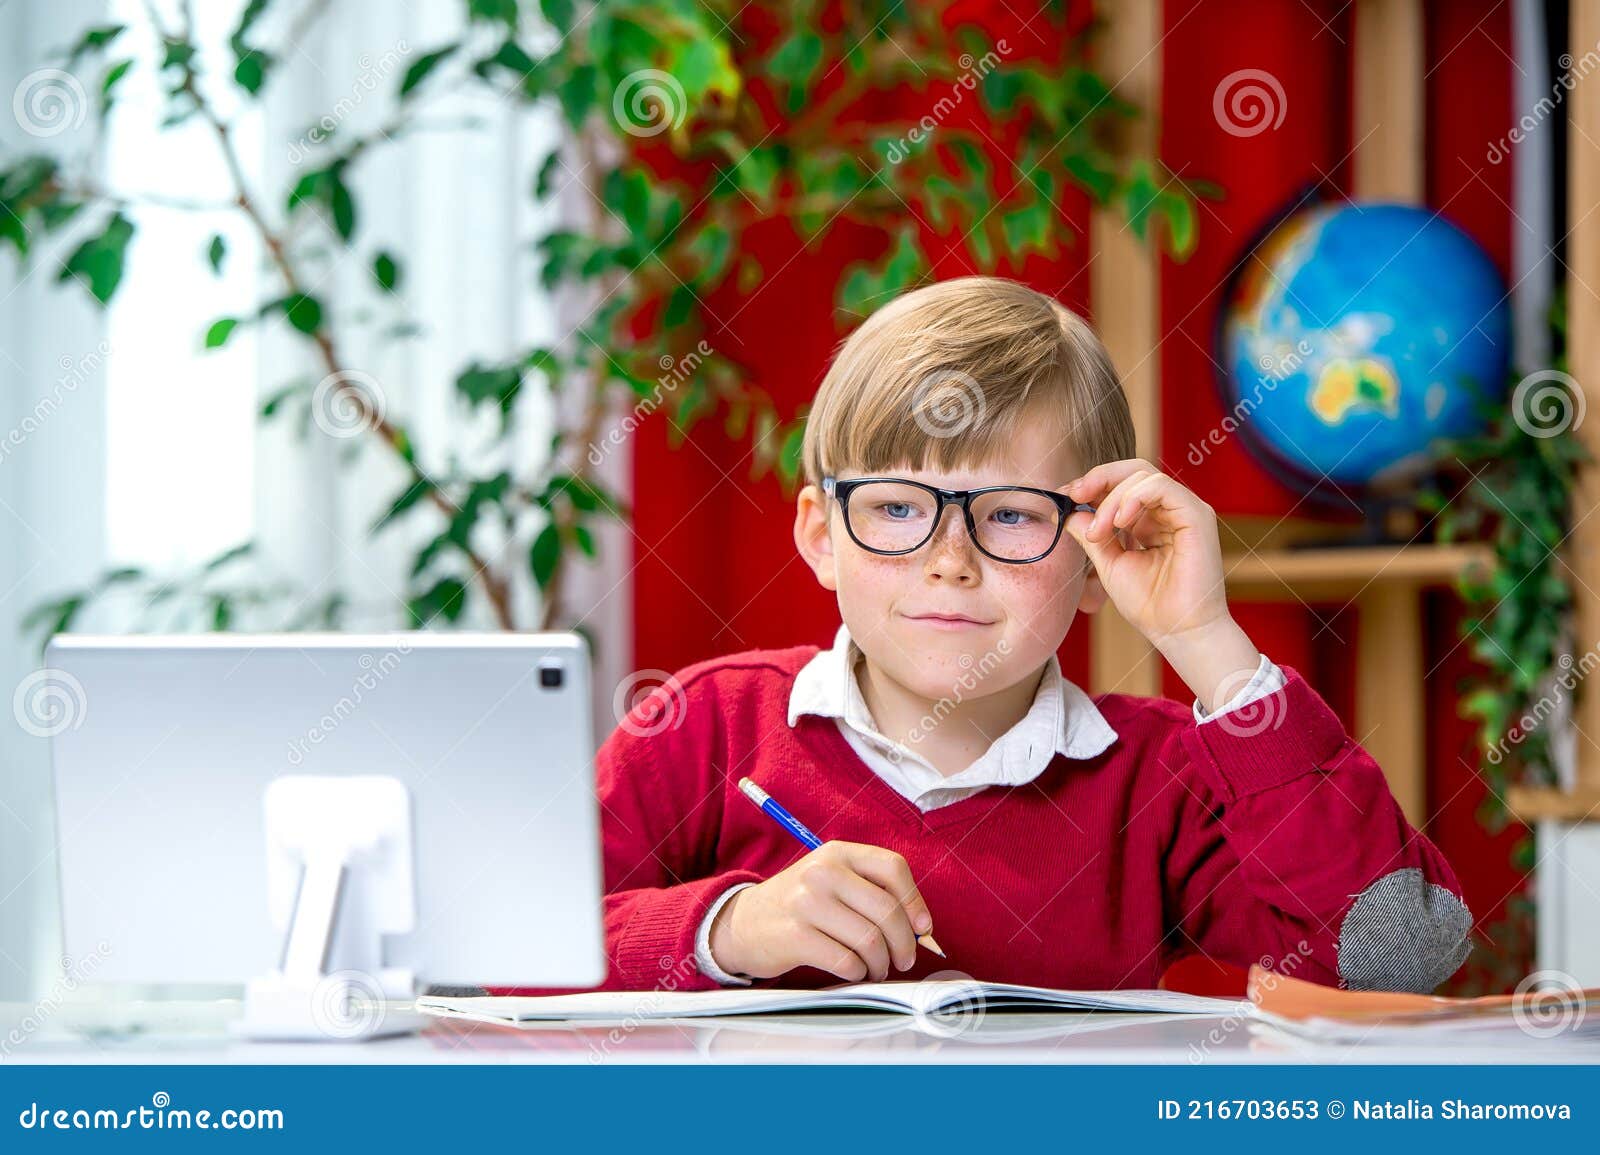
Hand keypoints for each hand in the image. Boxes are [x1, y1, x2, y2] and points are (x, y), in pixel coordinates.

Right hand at [708, 841, 933, 982]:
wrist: (742, 922)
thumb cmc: (799, 905)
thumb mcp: (830, 880)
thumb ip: (870, 891)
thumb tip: (920, 928)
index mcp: (837, 852)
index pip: (893, 868)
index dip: (915, 901)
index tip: (922, 927)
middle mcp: (822, 872)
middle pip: (886, 910)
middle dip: (904, 943)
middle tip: (904, 959)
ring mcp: (807, 903)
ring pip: (870, 940)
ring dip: (881, 963)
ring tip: (876, 968)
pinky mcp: (795, 936)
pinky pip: (847, 962)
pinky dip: (859, 973)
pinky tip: (854, 971)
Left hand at [1061, 460, 1261, 710]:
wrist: (1178, 631)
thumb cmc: (1149, 603)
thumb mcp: (1108, 562)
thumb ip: (1090, 534)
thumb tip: (1066, 511)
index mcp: (1149, 519)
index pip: (1121, 484)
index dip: (1092, 485)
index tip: (1066, 497)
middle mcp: (1168, 510)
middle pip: (1132, 470)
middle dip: (1098, 478)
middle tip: (1075, 495)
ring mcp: (1184, 510)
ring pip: (1142, 476)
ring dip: (1111, 499)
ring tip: (1098, 532)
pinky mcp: (1197, 515)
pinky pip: (1161, 487)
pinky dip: (1133, 498)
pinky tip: (1119, 523)